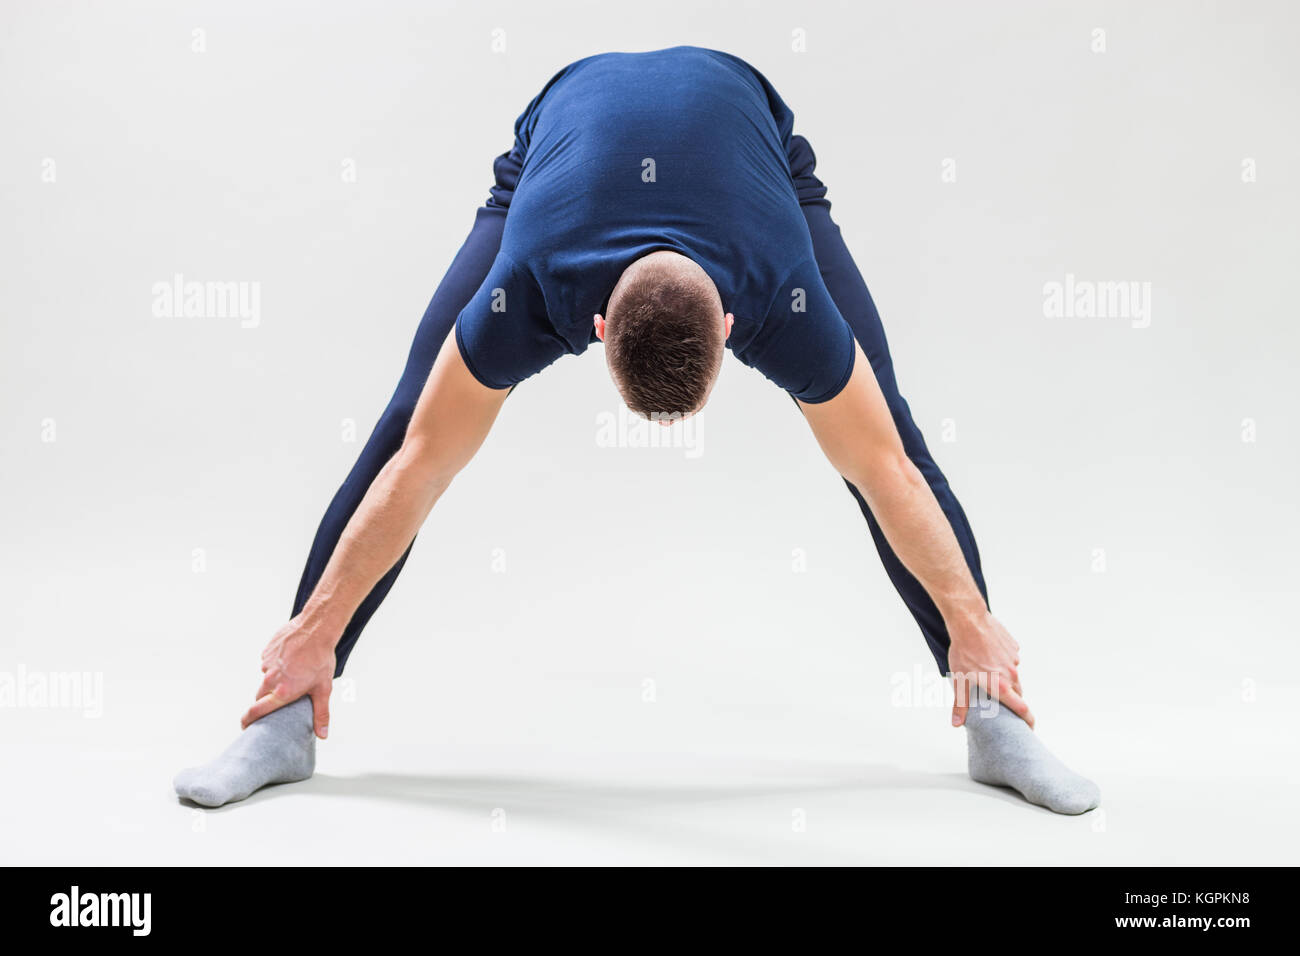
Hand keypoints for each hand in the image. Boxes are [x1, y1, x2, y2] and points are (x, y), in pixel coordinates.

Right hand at [240, 613, 338, 738]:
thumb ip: (321, 713)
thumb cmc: (321, 659)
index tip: (245, 727)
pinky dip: (276, 665)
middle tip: (280, 698)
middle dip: (267, 700)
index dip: (248, 721)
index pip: (257, 711)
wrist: (316, 629)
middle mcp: (270, 679)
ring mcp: (267, 665)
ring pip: (265, 679)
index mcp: (282, 692)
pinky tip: (290, 659)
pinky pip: (267, 663)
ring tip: (293, 674)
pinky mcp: (266, 652)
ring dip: (274, 680)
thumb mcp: (323, 688)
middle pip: (260, 697)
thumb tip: (322, 734)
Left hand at [946, 610, 1032, 728]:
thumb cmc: (963, 651)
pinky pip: (1011, 659)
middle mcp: (1011, 673)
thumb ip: (961, 704)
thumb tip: (957, 723)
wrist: (969, 621)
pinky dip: (1003, 661)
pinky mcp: (1013, 647)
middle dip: (1011, 698)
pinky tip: (989, 655)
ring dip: (1005, 678)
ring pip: (1013, 675)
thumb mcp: (959, 680)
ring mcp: (1014, 659)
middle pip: (1018, 692)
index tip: (1030, 727)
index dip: (1028, 720)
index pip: (1022, 708)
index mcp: (1001, 685)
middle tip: (999, 699)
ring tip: (988, 673)